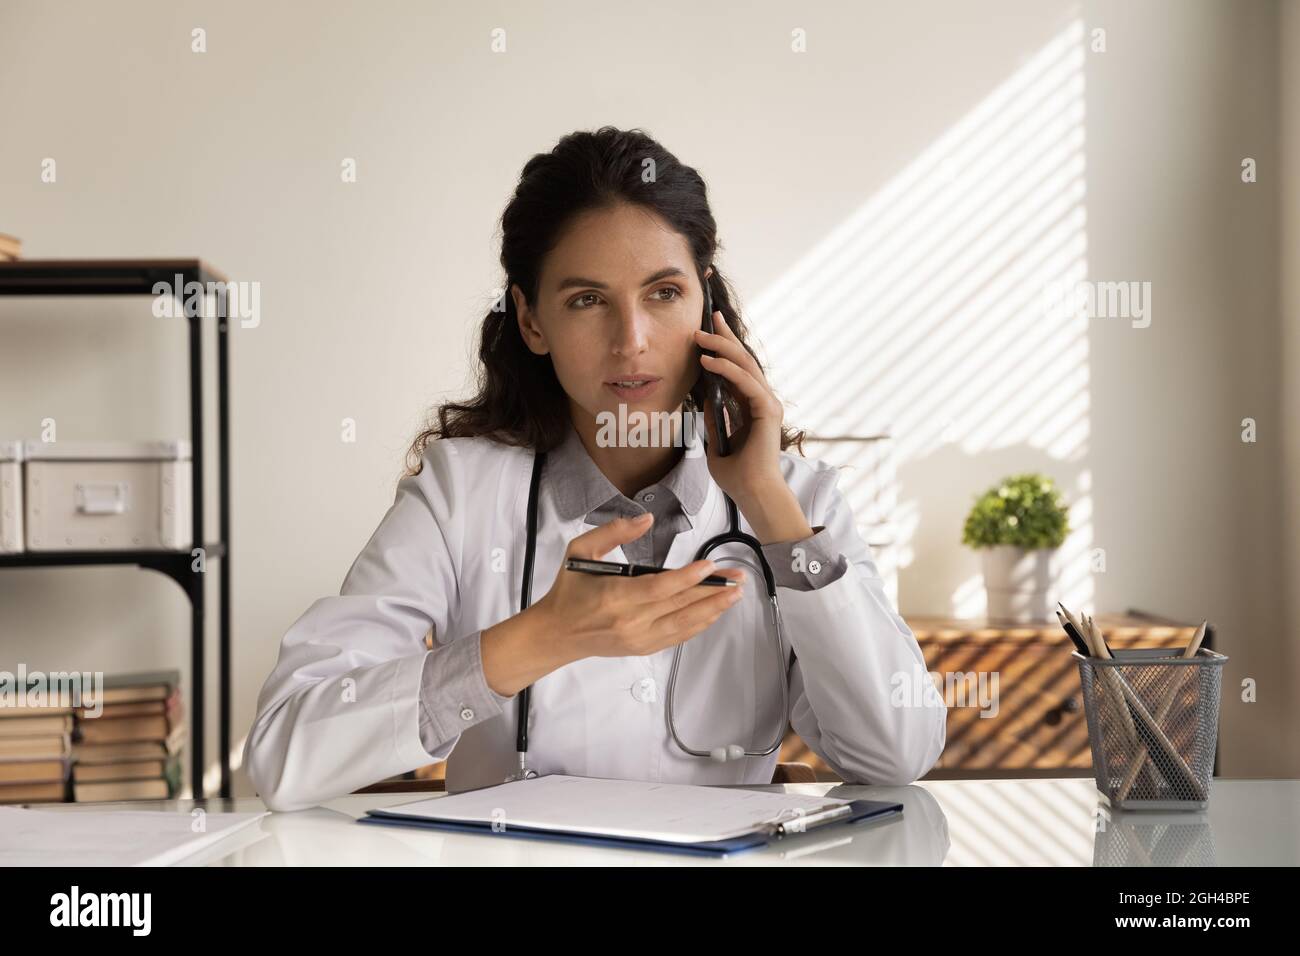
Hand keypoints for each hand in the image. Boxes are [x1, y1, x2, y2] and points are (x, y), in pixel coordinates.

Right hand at [534, 513, 745, 662]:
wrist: (556, 633)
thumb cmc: (569, 590)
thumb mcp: (580, 551)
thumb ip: (613, 532)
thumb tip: (646, 520)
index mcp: (615, 597)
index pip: (660, 588)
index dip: (689, 578)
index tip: (710, 566)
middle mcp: (630, 621)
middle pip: (680, 605)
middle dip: (713, 590)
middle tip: (738, 577)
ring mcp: (638, 638)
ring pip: (684, 624)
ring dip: (713, 608)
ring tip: (734, 594)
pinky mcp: (643, 647)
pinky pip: (678, 636)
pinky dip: (699, 624)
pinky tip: (714, 612)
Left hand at [694, 311, 786, 501]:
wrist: (751, 493)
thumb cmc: (737, 475)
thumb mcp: (717, 443)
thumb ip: (715, 422)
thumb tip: (706, 400)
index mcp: (753, 407)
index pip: (738, 370)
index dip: (725, 348)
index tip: (710, 329)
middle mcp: (763, 401)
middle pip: (744, 360)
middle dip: (726, 338)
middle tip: (710, 318)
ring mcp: (767, 404)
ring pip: (745, 366)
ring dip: (721, 348)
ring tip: (699, 336)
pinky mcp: (767, 410)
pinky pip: (745, 382)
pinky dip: (725, 369)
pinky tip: (707, 361)